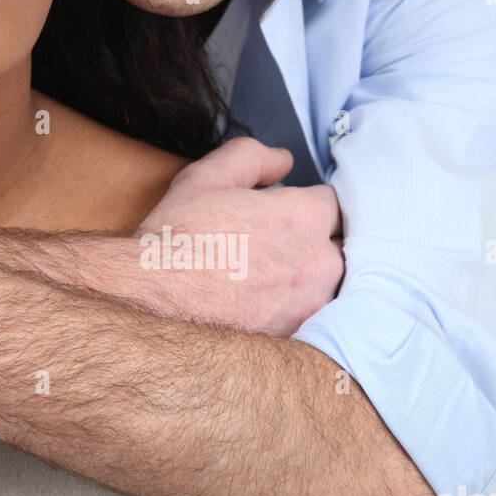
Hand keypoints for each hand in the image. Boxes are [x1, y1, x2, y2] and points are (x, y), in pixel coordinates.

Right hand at [138, 138, 343, 337]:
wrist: (152, 303)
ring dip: (314, 281)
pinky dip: (304, 312)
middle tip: (281, 251)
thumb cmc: (176, 240)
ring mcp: (314, 304)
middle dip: (319, 244)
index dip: (310, 208)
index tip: (288, 220)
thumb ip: (253, 157)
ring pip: (333, 285)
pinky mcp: (301, 337)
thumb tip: (285, 161)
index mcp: (305, 215)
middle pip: (343, 246)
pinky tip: (271, 310)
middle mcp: (320, 261)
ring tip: (273, 283)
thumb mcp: (207, 178)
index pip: (335, 204)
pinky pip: (319, 319)